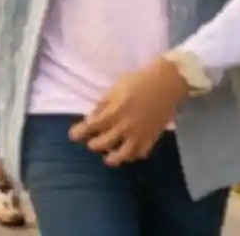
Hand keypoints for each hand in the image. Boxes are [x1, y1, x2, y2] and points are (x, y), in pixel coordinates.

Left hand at [69, 56, 189, 165]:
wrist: (166, 83)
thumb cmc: (137, 81)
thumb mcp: (114, 90)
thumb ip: (102, 106)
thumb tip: (91, 119)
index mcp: (115, 112)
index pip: (92, 127)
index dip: (79, 133)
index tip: (73, 136)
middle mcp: (126, 126)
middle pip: (104, 143)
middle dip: (94, 144)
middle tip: (91, 142)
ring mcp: (141, 134)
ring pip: (124, 155)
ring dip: (113, 158)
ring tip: (108, 156)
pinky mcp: (153, 137)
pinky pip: (141, 153)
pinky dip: (133, 155)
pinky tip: (128, 152)